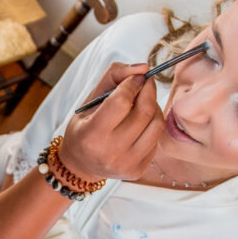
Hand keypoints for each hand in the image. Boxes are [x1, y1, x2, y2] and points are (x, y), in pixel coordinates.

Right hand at [58, 62, 163, 181]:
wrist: (80, 166)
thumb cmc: (84, 128)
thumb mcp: (89, 101)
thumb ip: (113, 77)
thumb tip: (143, 67)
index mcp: (91, 134)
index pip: (121, 102)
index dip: (132, 84)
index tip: (135, 77)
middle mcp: (110, 152)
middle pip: (144, 112)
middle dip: (148, 90)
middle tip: (145, 82)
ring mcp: (126, 164)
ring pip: (156, 124)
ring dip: (154, 106)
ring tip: (143, 102)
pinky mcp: (138, 170)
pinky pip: (156, 139)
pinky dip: (152, 125)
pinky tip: (140, 123)